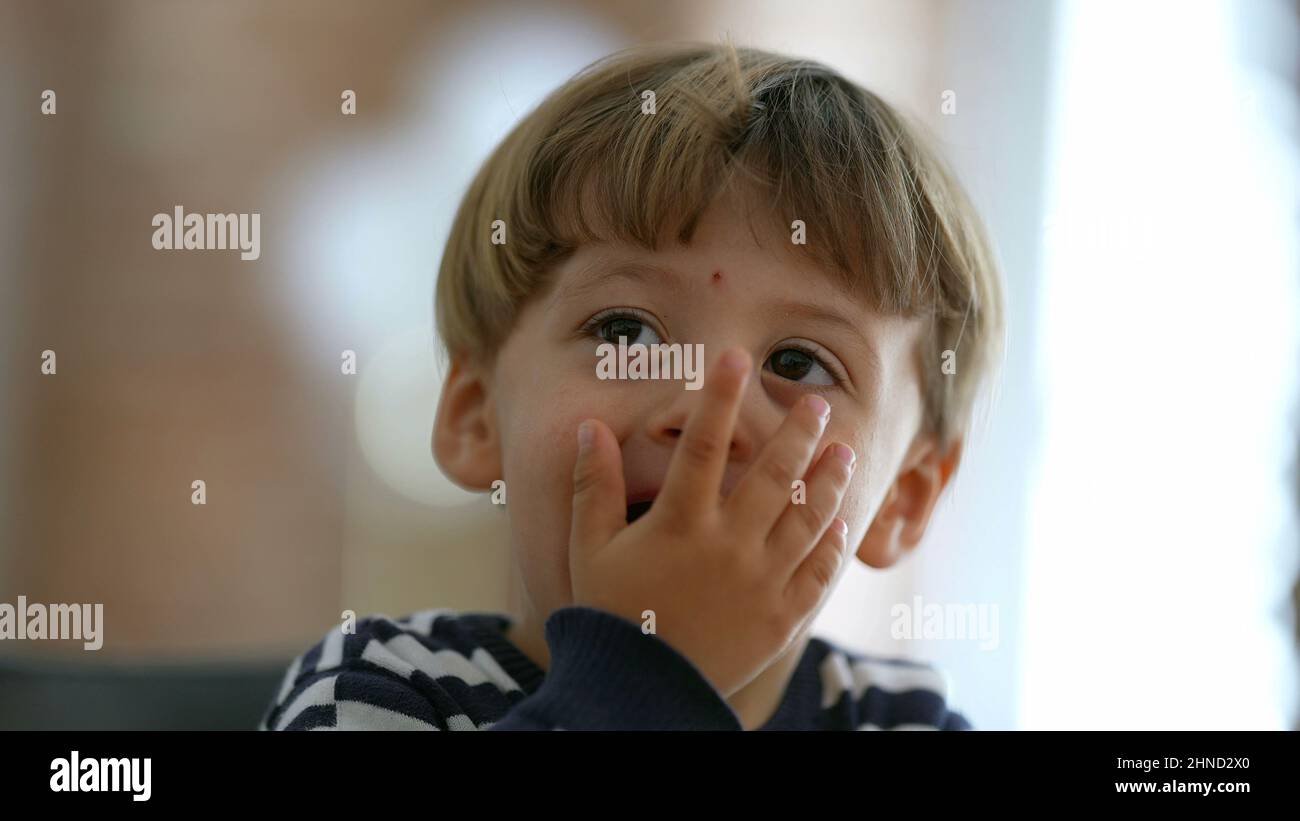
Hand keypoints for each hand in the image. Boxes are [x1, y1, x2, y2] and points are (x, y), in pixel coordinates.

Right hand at [567, 346, 856, 697]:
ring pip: (807, 519)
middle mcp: (728, 547)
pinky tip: (838, 521)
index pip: (703, 444)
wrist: (639, 690)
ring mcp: (761, 583)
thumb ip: (593, 486)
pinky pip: (816, 573)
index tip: (735, 358)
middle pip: (772, 475)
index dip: (719, 396)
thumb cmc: (611, 613)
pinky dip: (830, 544)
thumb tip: (591, 428)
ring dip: (828, 480)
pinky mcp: (780, 618)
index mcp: (680, 524)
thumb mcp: (590, 548)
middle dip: (797, 433)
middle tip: (815, 402)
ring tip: (844, 450)